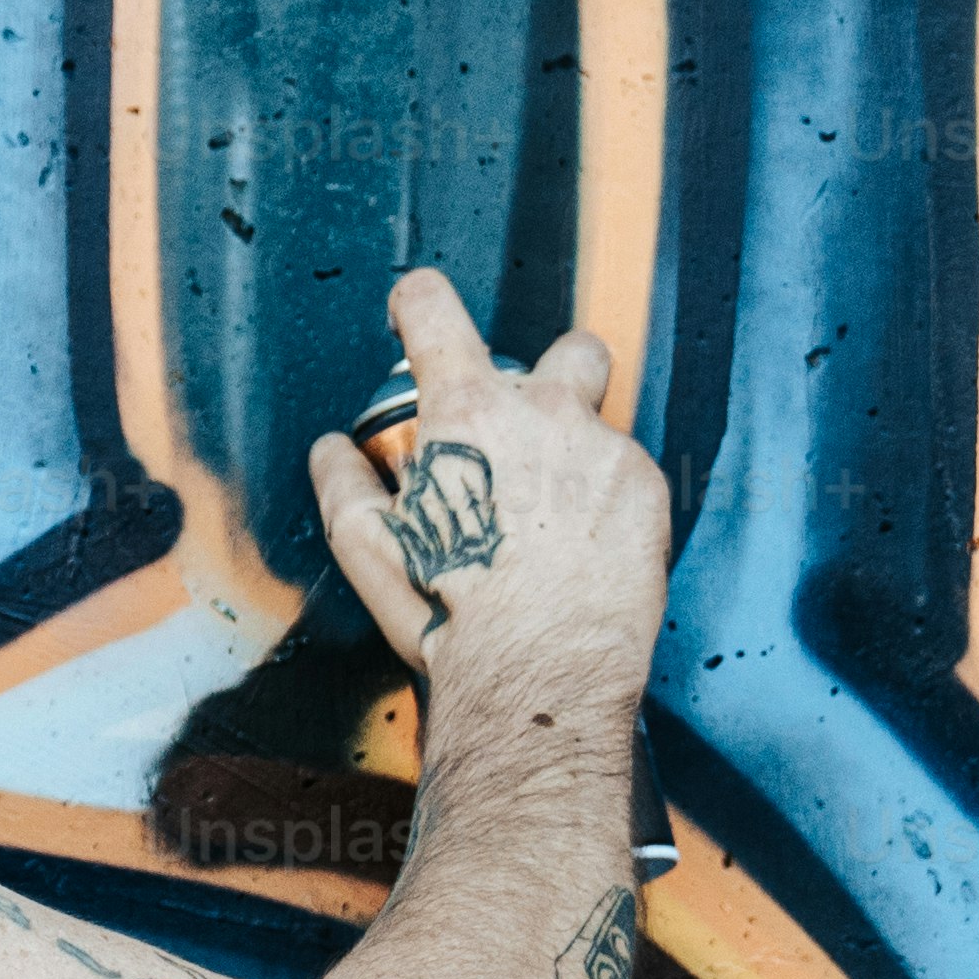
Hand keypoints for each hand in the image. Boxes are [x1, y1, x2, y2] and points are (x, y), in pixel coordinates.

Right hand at [303, 272, 668, 692]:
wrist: (539, 674)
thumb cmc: (452, 614)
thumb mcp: (365, 549)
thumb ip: (340, 481)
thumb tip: (333, 450)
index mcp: (465, 413)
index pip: (434, 309)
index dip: (419, 304)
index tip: (418, 317)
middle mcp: (543, 411)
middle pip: (566, 347)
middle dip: (553, 375)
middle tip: (528, 435)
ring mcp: (603, 447)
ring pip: (600, 422)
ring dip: (579, 453)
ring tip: (557, 518)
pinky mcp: (646, 490)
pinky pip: (626, 476)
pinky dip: (606, 504)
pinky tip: (584, 554)